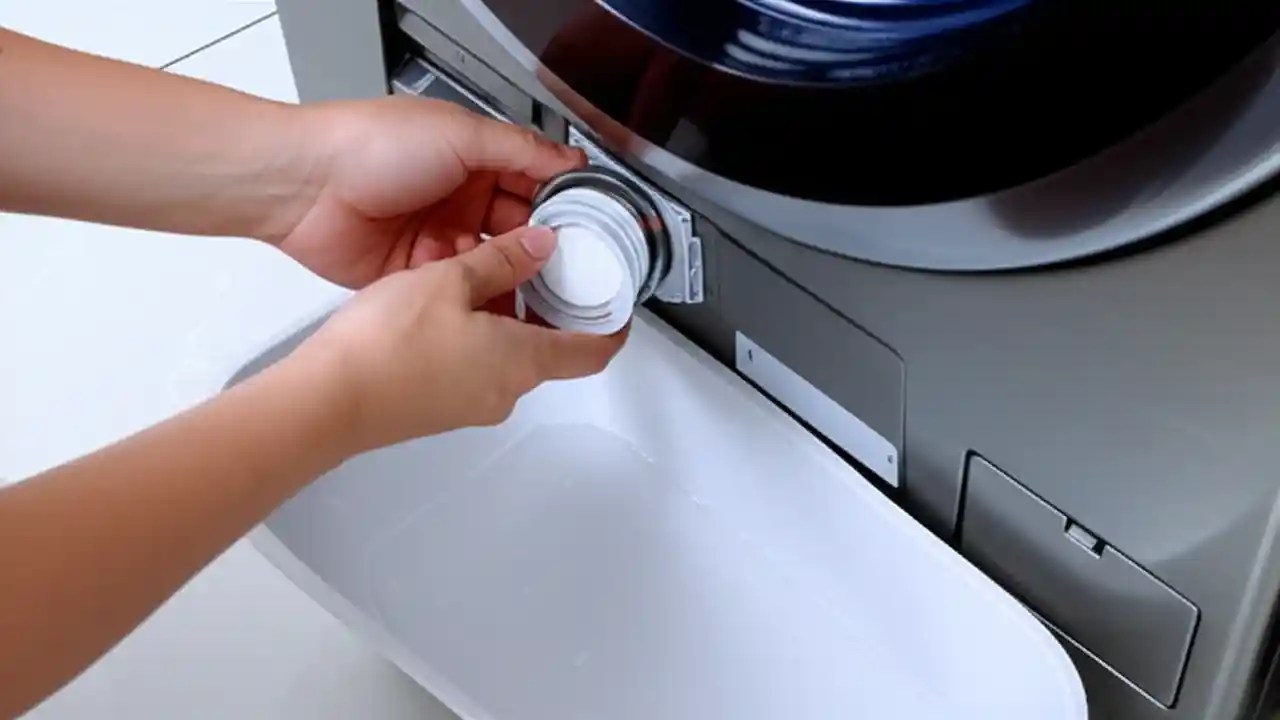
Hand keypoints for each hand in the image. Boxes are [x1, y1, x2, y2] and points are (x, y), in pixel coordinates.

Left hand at [275, 96, 585, 287]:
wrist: (301, 185)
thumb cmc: (366, 144)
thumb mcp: (459, 133)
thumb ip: (519, 150)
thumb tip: (568, 159)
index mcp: (472, 158)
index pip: (533, 183)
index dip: (563, 204)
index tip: (593, 226)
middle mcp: (457, 198)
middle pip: (518, 230)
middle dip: (545, 248)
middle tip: (575, 269)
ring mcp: (436, 237)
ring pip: (492, 264)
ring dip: (516, 276)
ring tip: (546, 294)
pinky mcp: (414, 273)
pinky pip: (458, 291)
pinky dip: (480, 299)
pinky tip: (503, 308)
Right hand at [287, 225, 626, 452]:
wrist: (327, 401)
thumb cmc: (386, 347)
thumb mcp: (450, 281)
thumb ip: (502, 261)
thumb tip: (540, 247)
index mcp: (523, 360)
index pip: (593, 351)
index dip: (613, 328)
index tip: (618, 306)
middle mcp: (504, 390)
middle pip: (548, 349)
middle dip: (548, 307)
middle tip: (543, 268)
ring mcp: (470, 404)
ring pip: (506, 355)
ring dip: (504, 317)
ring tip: (480, 273)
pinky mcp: (438, 407)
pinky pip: (472, 367)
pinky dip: (473, 335)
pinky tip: (442, 305)